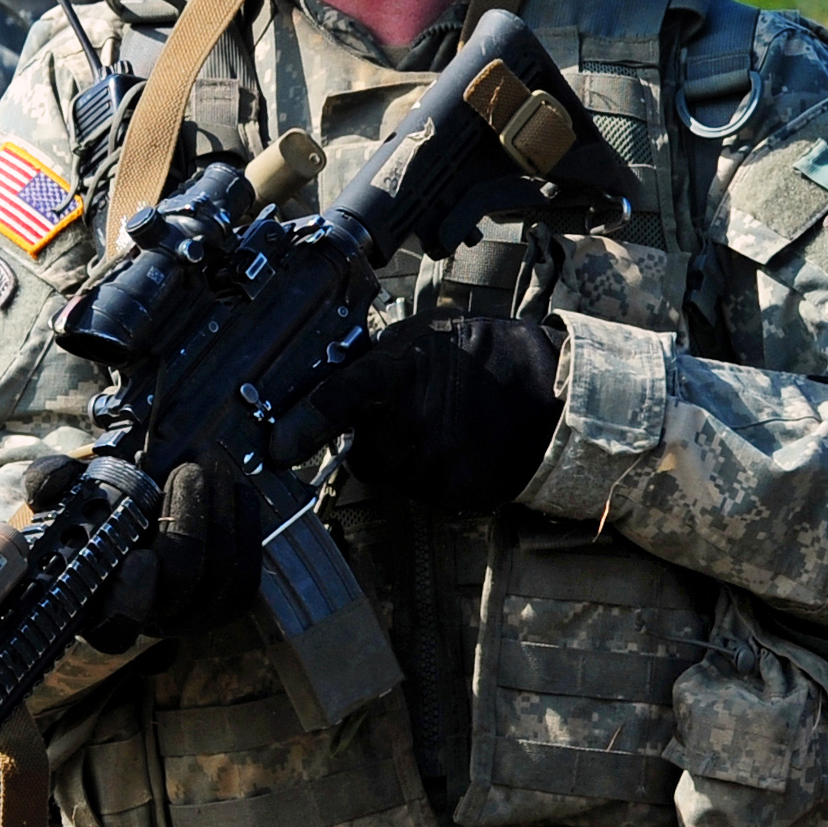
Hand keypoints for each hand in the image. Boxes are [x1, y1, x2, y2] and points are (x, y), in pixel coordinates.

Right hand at [25, 454, 263, 655]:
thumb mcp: (68, 497)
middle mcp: (151, 619)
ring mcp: (194, 614)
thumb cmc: (99, 517)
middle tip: (187, 471)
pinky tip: (234, 488)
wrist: (142, 522)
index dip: (130, 599)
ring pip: (220, 571)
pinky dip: (244, 523)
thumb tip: (53, 481)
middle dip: (189, 521)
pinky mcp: (230, 602)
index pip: (115, 628)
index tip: (138, 556)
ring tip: (210, 465)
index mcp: (102, 607)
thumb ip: (54, 484)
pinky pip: (248, 570)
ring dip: (220, 511)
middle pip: (181, 582)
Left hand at [275, 311, 562, 512]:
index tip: (276, 450)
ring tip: (441, 424)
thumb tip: (330, 374)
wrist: (550, 390)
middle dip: (375, 436)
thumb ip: (374, 359)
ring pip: (392, 472)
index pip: (338, 397)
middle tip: (408, 412)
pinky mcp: (456, 492)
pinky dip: (432, 473)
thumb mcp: (422, 335)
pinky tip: (458, 445)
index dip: (304, 423)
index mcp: (397, 374)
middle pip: (363, 449)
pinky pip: (423, 490)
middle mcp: (411, 423)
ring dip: (403, 456)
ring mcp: (434, 462)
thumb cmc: (483, 353)